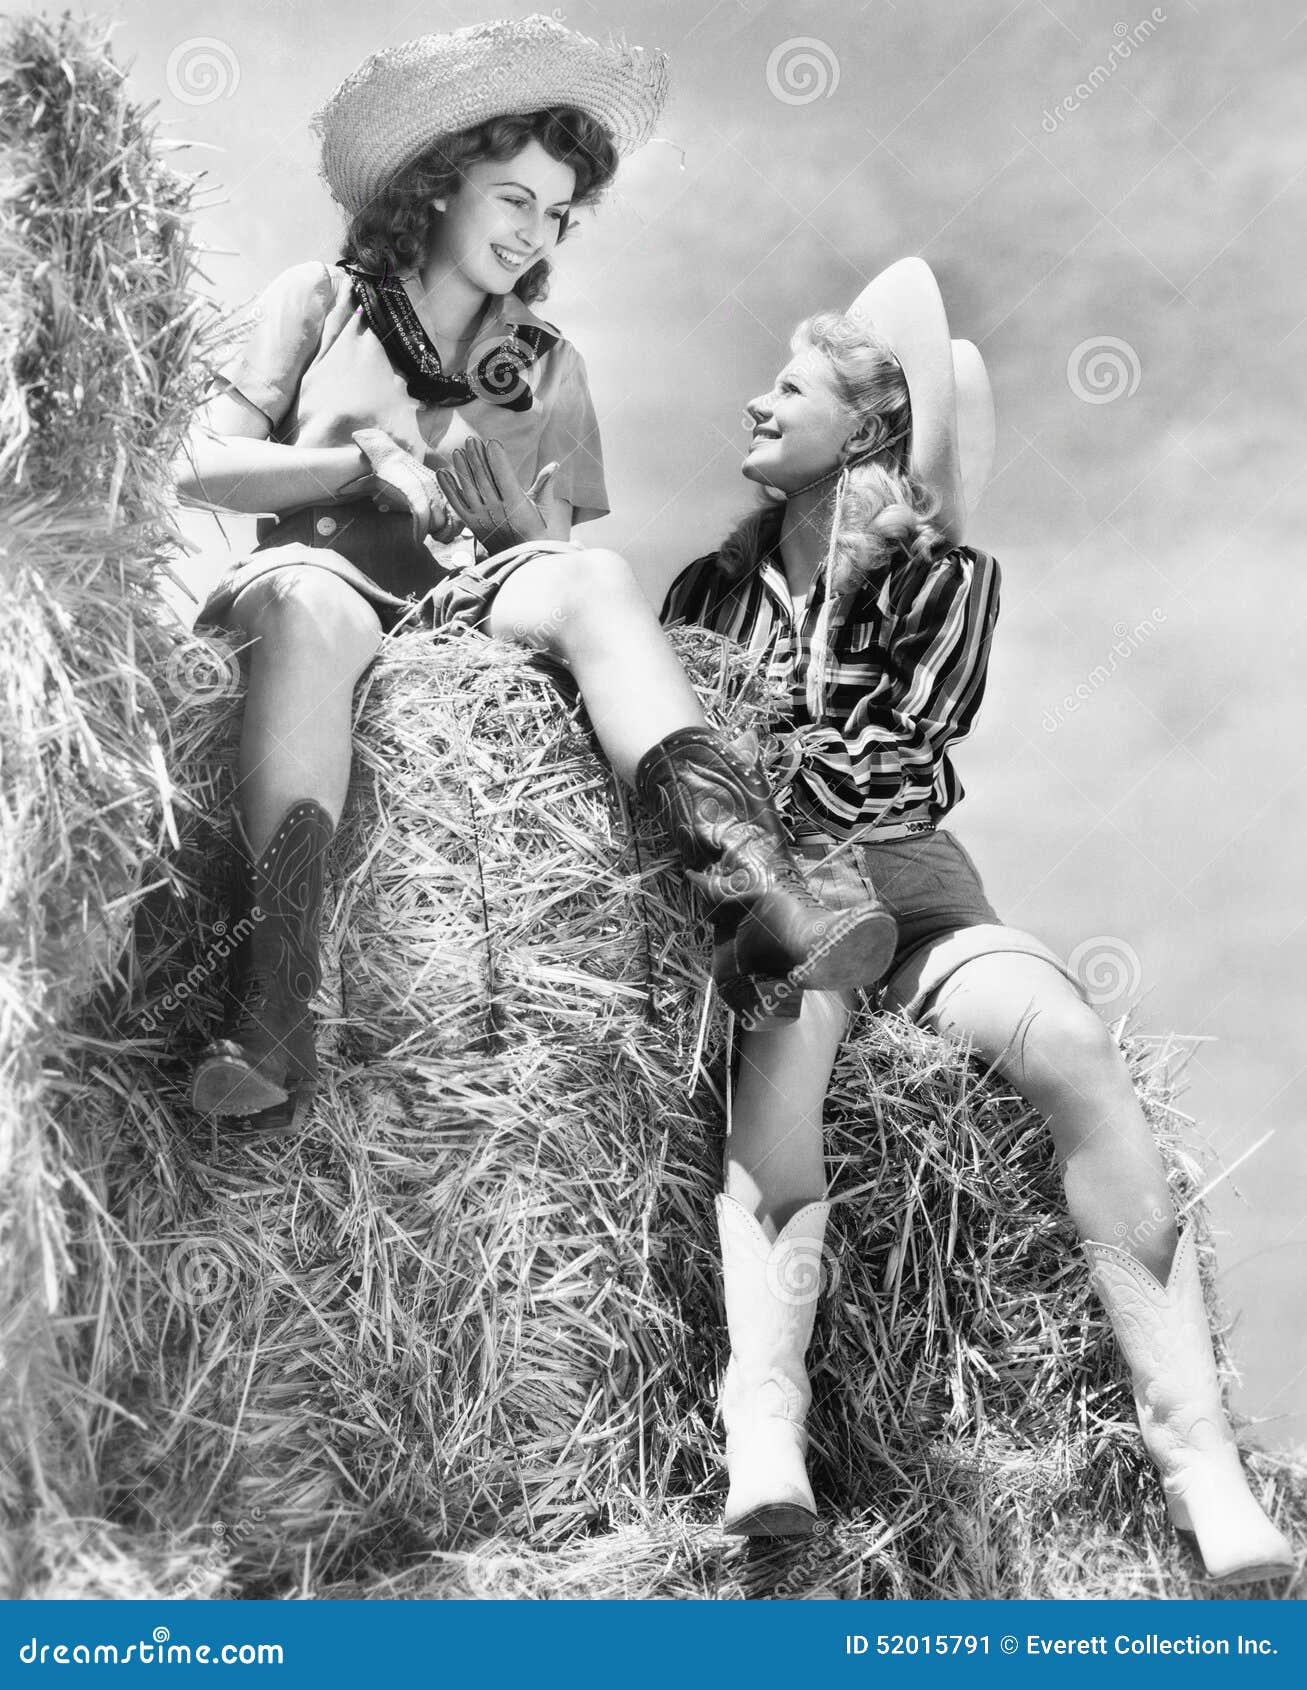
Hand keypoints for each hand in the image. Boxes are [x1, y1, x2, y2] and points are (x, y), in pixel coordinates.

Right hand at [347, 428, 461, 544]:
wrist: (387, 457)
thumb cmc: (406, 480)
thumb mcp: (427, 492)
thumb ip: (439, 508)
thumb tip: (447, 533)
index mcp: (447, 488)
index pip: (461, 515)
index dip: (455, 530)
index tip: (443, 536)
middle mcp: (441, 487)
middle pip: (451, 522)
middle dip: (443, 534)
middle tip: (433, 537)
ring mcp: (428, 488)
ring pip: (438, 521)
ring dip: (430, 532)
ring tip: (421, 533)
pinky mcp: (414, 490)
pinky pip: (422, 517)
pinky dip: (420, 532)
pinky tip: (417, 539)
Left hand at [435, 438, 558, 557]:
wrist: (520, 558)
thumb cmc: (534, 530)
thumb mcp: (542, 508)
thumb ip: (544, 484)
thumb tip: (554, 464)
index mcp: (516, 505)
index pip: (505, 477)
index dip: (498, 459)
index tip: (492, 442)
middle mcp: (497, 510)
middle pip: (484, 479)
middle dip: (477, 458)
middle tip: (472, 440)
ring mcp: (482, 517)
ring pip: (469, 489)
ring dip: (462, 469)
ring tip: (458, 452)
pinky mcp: (471, 524)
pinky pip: (457, 504)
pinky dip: (449, 489)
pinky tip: (443, 473)